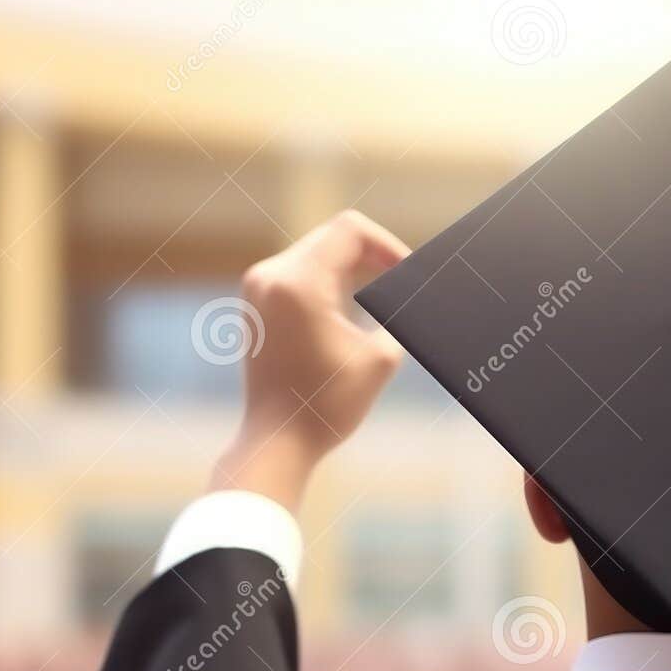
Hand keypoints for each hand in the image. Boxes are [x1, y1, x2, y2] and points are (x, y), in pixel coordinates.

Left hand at [212, 210, 410, 511]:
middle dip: (371, 255)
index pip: (350, 230)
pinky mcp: (256, 304)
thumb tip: (414, 291)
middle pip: (332, 237)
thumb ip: (398, 315)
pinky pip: (299, 272)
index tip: (407, 272)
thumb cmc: (327, 406)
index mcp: (298, 283)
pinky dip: (329, 281)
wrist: (278, 440)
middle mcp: (271, 276)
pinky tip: (350, 309)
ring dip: (350, 267)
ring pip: (316, 252)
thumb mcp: (381, 358)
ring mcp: (258, 288)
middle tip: (400, 282)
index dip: (388, 245)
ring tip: (378, 297)